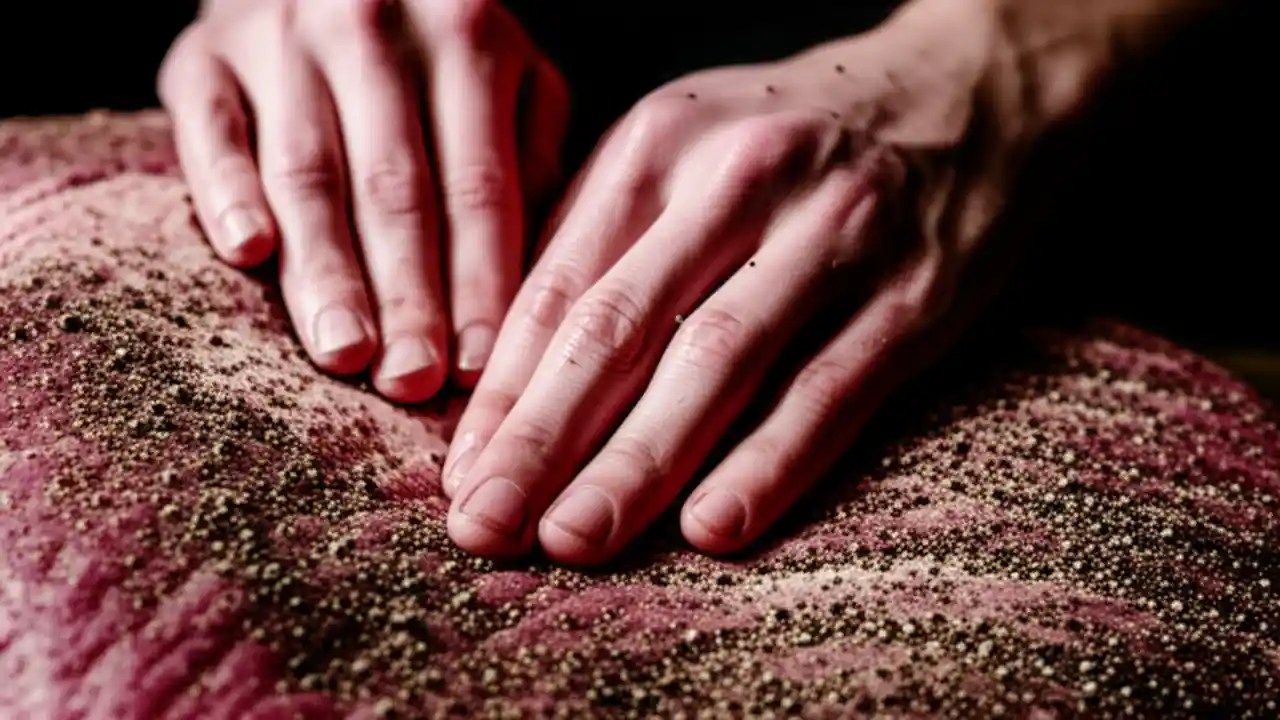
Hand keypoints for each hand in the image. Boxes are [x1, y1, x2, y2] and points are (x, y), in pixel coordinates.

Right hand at [159, 0, 568, 401]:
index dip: (480, 281)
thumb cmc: (439, 47)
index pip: (478, 184)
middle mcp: (373, 30)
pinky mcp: (203, 56)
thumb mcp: (514, 75)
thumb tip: (536, 274)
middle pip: (395, 188)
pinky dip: (227, 188)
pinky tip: (249, 252)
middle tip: (413, 381)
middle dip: (408, 295)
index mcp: (466, 38)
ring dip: (326, 268)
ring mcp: (282, 38)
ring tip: (345, 352)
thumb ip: (533, 155)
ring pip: (309, 171)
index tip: (483, 369)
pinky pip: (211, 129)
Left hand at [441, 0, 1072, 563]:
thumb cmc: (798, 137)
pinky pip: (830, 389)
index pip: (560, 286)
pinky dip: (770, 462)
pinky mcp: (913, 294)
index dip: (503, 392)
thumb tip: (512, 365)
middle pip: (620, 326)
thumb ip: (602, 233)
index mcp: (660, 142)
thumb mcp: (687, 143)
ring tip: (572, 540)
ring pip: (716, 362)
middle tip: (483, 526)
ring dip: (638, 462)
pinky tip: (713, 528)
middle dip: (542, 437)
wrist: (972, 89)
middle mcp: (737, 180)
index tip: (461, 476)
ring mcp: (830, 236)